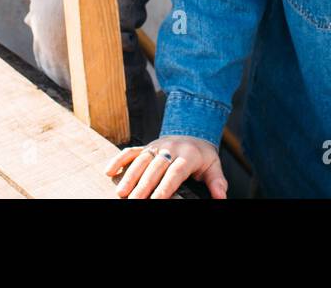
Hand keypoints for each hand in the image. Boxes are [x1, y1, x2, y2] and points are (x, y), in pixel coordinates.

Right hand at [103, 135, 226, 198]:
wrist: (192, 130)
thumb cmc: (202, 155)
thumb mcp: (213, 165)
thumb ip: (217, 182)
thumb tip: (221, 198)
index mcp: (188, 155)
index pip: (175, 172)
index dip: (165, 186)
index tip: (157, 200)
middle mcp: (170, 149)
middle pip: (155, 168)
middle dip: (144, 185)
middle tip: (134, 201)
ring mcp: (156, 146)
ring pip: (141, 160)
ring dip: (130, 176)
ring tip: (121, 193)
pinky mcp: (146, 146)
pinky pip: (131, 151)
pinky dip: (119, 160)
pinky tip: (109, 171)